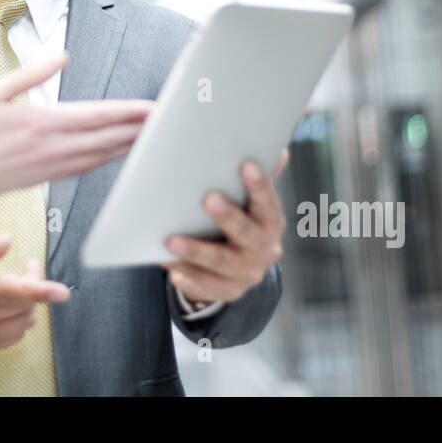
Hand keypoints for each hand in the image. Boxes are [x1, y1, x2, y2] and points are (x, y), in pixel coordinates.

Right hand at [0, 51, 152, 197]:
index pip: (98, 116)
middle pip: (107, 139)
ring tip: (147, 138)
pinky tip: (112, 156)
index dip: (129, 112)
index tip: (153, 109)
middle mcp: (52, 148)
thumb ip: (31, 74)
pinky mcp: (41, 179)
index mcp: (42, 123)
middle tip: (165, 124)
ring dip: (126, 147)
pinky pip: (82, 169)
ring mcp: (48, 167)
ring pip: (99, 157)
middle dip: (138, 130)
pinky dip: (104, 161)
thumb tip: (60, 56)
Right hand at [0, 234, 69, 355]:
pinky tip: (5, 306)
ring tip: (13, 287)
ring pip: (24, 321)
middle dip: (33, 283)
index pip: (8, 292)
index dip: (37, 290)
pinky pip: (17, 335)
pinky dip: (18, 319)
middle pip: (23, 304)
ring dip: (27, 303)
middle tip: (27, 267)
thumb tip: (7, 242)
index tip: (62, 292)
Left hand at [161, 150, 287, 303]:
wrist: (238, 271)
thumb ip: (257, 182)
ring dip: (196, 250)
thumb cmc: (240, 223)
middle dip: (227, 216)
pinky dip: (183, 271)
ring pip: (220, 261)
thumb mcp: (250, 205)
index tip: (246, 165)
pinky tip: (163, 258)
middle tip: (208, 198)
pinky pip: (203, 282)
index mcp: (271, 223)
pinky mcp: (227, 291)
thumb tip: (279, 151)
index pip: (268, 203)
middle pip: (246, 232)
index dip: (259, 185)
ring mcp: (247, 273)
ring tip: (171, 241)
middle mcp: (265, 250)